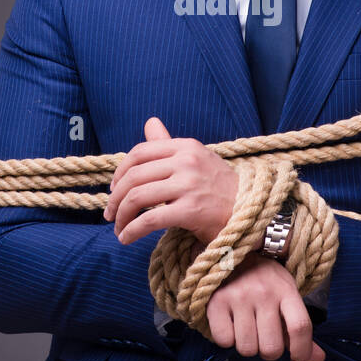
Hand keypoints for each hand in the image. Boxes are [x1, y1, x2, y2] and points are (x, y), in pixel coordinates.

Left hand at [104, 117, 238, 245]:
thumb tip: (149, 122)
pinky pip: (150, 220)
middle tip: (110, 213)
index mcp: (186, 146)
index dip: (120, 171)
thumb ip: (169, 144)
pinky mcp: (191, 210)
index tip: (114, 188)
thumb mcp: (196, 158)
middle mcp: (187, 161)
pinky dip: (132, 230)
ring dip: (121, 216)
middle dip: (116, 197)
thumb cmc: (220, 188)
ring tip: (118, 228)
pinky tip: (126, 238)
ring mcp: (189, 185)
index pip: (140, 152)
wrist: (250, 212)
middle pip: (134, 176)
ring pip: (138, 197)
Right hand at [207, 251, 325, 360]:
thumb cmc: (265, 281)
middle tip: (265, 338)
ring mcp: (239, 296)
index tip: (297, 356)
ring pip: (247, 348)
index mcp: (286, 290)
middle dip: (269, 351)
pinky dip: (227, 339)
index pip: (300, 327)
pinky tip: (231, 325)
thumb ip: (300, 329)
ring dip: (248, 346)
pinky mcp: (216, 302)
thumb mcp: (287, 297)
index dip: (302, 350)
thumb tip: (318, 358)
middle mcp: (263, 292)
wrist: (235, 254)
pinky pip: (224, 340)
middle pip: (271, 347)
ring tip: (248, 330)